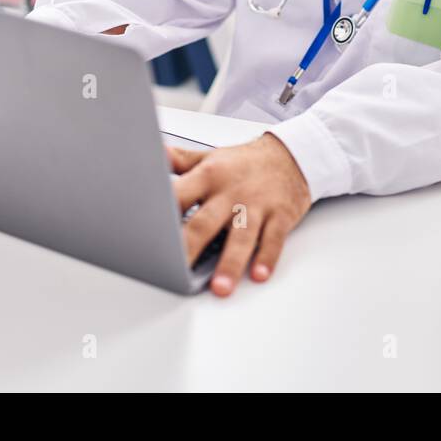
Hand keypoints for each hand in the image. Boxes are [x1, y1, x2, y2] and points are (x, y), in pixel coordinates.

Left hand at [167, 133, 310, 297]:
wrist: (291, 155)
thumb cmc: (244, 163)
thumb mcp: (210, 157)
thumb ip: (179, 160)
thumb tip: (152, 154)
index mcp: (209, 176)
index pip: (180, 195)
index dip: (162, 214)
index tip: (149, 234)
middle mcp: (231, 192)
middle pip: (206, 222)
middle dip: (191, 246)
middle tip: (177, 269)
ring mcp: (256, 206)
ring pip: (241, 237)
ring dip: (231, 263)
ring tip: (220, 286)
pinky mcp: (280, 217)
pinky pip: (273, 240)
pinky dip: (267, 258)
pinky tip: (259, 274)